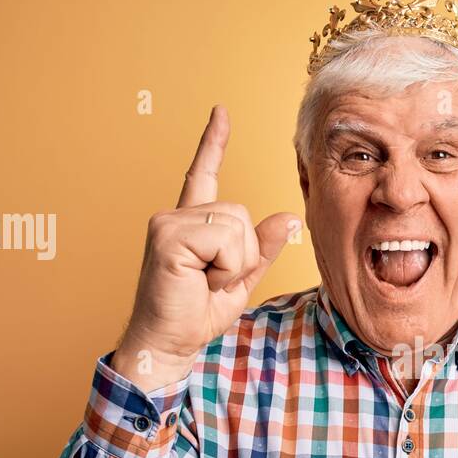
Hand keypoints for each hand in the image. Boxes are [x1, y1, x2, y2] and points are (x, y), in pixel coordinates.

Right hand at [113, 105, 298, 384]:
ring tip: (204, 282)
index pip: (203, 173)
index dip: (213, 142)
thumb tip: (289, 217)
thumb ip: (262, 249)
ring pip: (236, 226)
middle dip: (243, 255)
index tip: (221, 111)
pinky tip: (198, 282)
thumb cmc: (196, 314)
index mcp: (190, 223)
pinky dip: (225, 268)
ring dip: (234, 264)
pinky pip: (224, 240)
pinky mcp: (167, 238)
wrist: (167, 345)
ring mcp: (167, 224)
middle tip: (212, 281)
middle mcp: (175, 216)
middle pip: (241, 214)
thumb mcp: (240, 279)